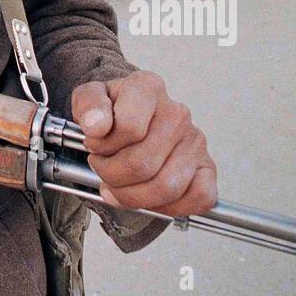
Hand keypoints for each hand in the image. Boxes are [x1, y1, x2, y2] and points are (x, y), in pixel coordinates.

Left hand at [71, 71, 216, 217]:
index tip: (94, 145)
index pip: (128, 127)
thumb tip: (97, 125)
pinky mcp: (208, 167)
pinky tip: (148, 197)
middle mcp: (176, 112)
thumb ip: (88, 105)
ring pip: (165, 187)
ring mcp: (195, 141)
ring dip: (133, 196)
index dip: (102, 146)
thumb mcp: (88, 99)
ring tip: (119, 185)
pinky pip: (197, 198)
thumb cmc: (113, 112)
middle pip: (142, 164)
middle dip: (112, 176)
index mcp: (148, 88)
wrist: (133, 121)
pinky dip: (168, 207)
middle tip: (103, 169)